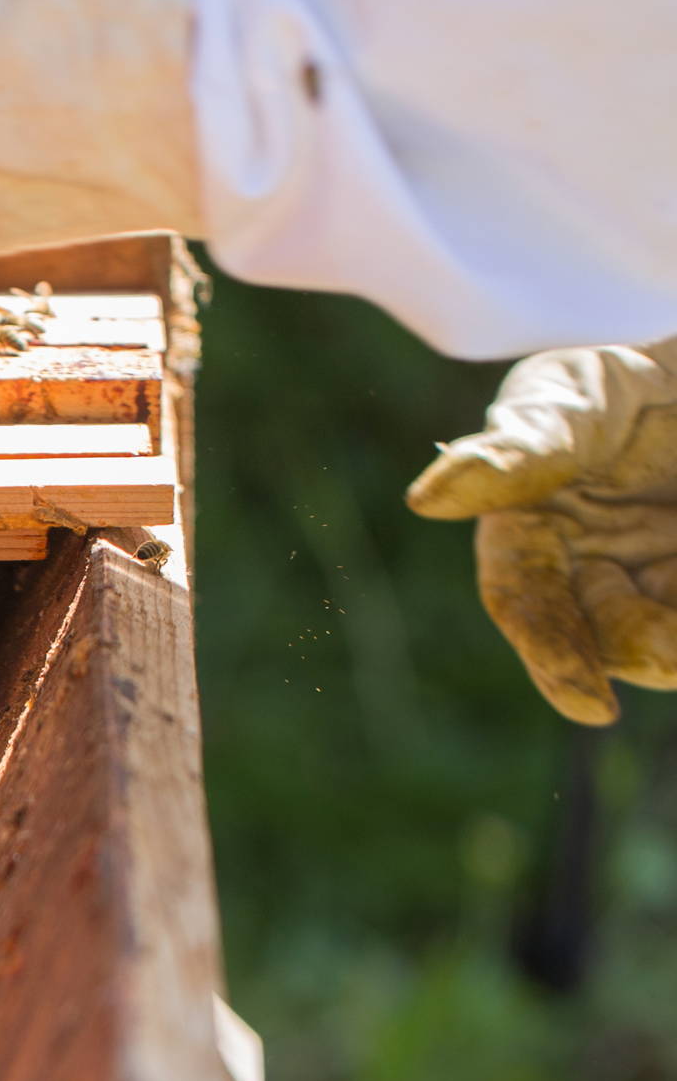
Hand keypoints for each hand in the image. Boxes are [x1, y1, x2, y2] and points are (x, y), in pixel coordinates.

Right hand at [406, 341, 676, 723]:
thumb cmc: (624, 374)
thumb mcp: (573, 394)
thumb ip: (519, 447)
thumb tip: (427, 499)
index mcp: (529, 529)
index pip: (526, 603)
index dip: (553, 659)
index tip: (592, 706)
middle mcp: (585, 565)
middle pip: (601, 637)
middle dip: (641, 649)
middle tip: (676, 652)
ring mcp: (648, 570)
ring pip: (655, 637)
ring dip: (672, 644)